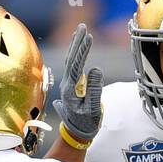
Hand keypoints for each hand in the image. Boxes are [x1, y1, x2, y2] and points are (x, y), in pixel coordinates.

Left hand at [52, 23, 102, 145]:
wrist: (77, 134)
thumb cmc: (86, 124)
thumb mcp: (93, 110)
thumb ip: (94, 90)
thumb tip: (96, 69)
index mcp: (70, 91)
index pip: (76, 66)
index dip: (82, 51)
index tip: (89, 38)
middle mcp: (66, 85)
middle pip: (70, 60)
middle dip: (77, 43)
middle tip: (83, 27)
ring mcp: (67, 84)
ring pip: (70, 61)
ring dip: (76, 45)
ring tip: (81, 30)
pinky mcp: (72, 84)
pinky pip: (72, 65)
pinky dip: (75, 52)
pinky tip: (77, 44)